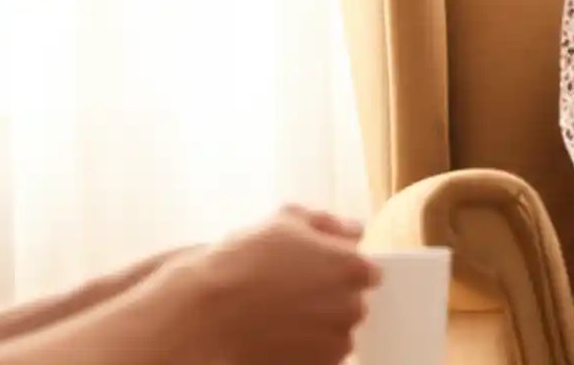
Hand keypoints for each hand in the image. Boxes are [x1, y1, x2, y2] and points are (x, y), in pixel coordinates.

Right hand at [152, 205, 380, 364]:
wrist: (207, 317)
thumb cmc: (242, 265)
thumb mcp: (284, 222)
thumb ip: (328, 223)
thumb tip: (353, 231)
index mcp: (351, 267)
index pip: (367, 272)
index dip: (339, 269)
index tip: (313, 271)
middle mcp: (352, 307)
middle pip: (352, 303)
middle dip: (329, 297)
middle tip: (289, 291)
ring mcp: (336, 343)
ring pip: (335, 332)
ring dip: (316, 325)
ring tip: (277, 315)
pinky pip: (320, 357)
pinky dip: (304, 349)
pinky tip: (275, 335)